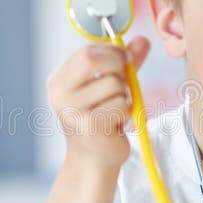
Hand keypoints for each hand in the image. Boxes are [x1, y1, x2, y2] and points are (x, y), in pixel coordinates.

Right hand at [47, 36, 150, 168]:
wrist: (93, 162)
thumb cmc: (100, 122)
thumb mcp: (108, 86)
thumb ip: (123, 62)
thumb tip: (143, 40)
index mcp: (59, 81)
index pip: (86, 51)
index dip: (111, 51)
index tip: (125, 59)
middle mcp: (60, 94)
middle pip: (93, 59)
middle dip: (117, 66)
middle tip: (124, 82)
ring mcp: (72, 111)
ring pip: (113, 83)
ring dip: (124, 95)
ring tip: (115, 110)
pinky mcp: (89, 127)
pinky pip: (120, 105)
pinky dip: (125, 112)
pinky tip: (115, 124)